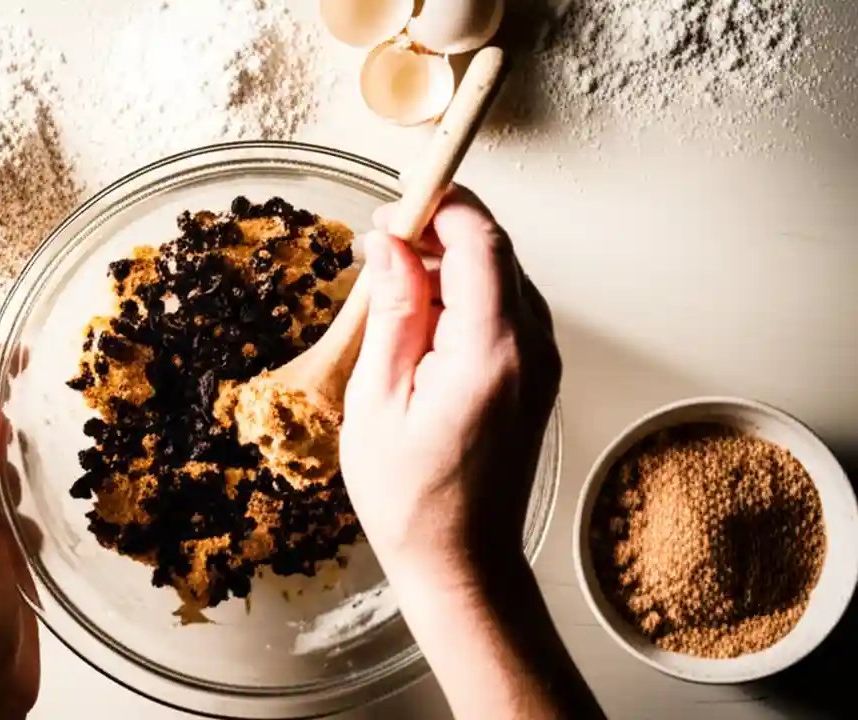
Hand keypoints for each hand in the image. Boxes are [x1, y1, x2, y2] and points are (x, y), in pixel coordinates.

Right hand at [340, 185, 559, 586]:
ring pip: (502, 279)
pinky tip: (423, 324)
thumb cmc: (410, 496)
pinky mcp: (536, 378)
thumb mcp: (378, 397)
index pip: (483, 241)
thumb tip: (392, 244)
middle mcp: (531, 350)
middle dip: (441, 234)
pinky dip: (465, 299)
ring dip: (451, 267)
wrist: (459, 560)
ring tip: (394, 290)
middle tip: (383, 245)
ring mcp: (541, 365)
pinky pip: (506, 313)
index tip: (398, 203)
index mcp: (491, 352)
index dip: (441, 206)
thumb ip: (393, 310)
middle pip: (496, 253)